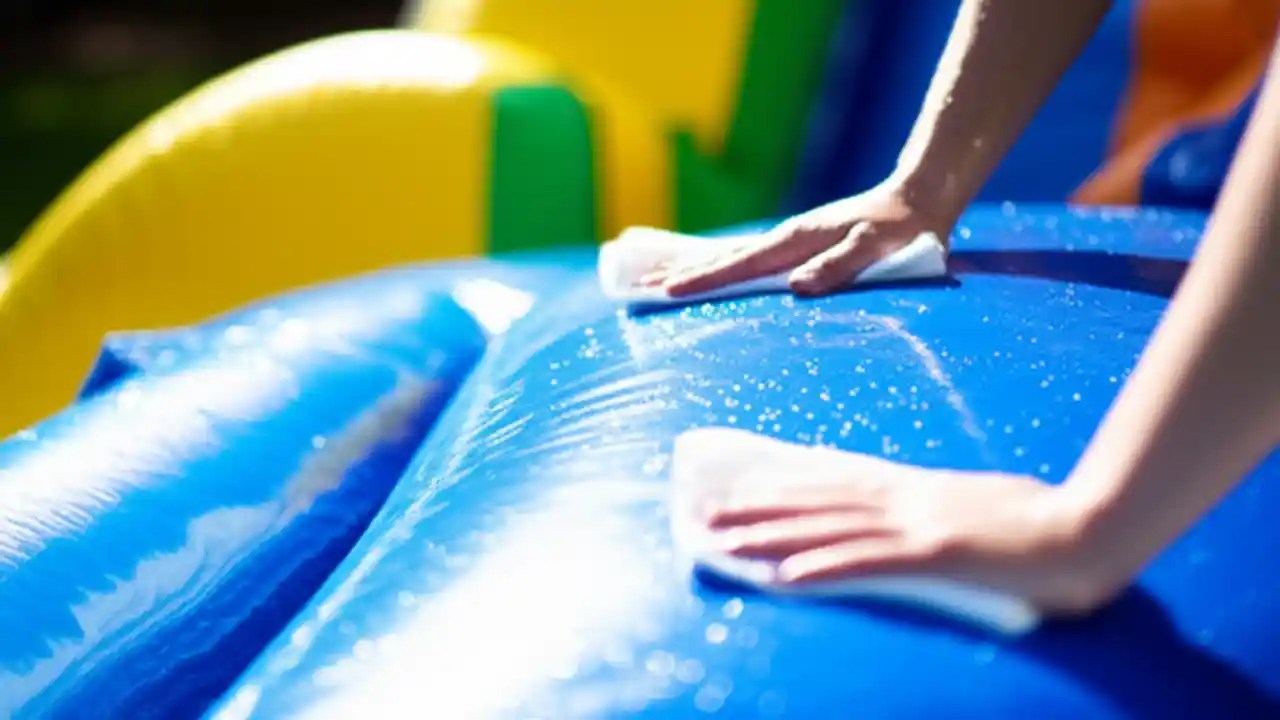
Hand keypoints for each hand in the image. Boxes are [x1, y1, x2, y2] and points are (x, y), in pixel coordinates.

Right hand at [653, 184, 955, 296]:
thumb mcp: (877, 249)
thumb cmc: (902, 232)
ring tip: (657, 279)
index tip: (668, 290)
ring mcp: (788, 243)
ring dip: (693, 270)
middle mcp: (785, 240)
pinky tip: (709, 273)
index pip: (739, 264)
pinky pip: (748, 260)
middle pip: (722, 259)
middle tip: (640, 288)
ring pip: (730, 258)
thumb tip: (796, 286)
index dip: (703, 279)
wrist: (917, 203)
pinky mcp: (797, 248)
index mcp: (796, 241)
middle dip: (681, 274)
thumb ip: (839, 266)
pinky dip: (721, 266)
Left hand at [703, 458, 1119, 615]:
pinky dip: (823, 567)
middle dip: (760, 509)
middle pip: (818, 502)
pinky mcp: (937, 553)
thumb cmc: (1045, 522)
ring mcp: (919, 524)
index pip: (837, 485)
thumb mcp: (981, 508)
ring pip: (828, 527)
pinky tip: (784, 575)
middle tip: (710, 514)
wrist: (1091, 527)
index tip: (748, 488)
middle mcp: (907, 500)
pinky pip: (868, 562)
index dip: (788, 488)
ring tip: (724, 541)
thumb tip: (923, 521)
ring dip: (772, 536)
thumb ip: (943, 513)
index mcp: (918, 490)